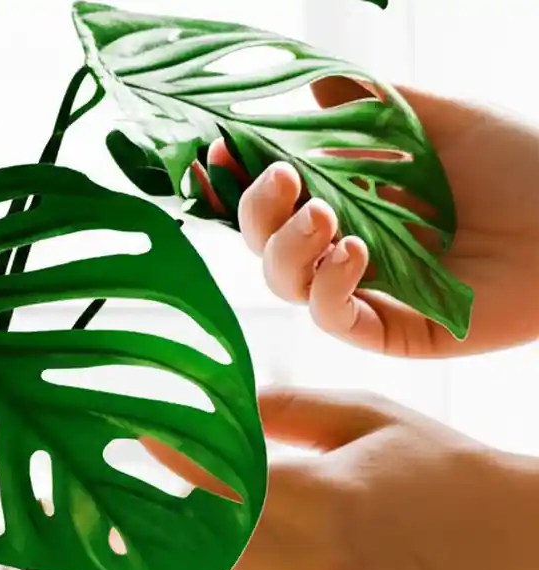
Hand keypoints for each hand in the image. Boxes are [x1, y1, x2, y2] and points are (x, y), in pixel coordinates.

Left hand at [24, 387, 538, 569]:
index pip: (193, 498)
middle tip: (31, 541)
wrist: (506, 547)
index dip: (126, 481)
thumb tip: (180, 406)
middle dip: (88, 562)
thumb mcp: (356, 414)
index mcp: (316, 505)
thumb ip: (264, 411)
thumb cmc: (430, 465)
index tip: (74, 458)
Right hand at [200, 78, 538, 356]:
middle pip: (263, 244)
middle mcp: (350, 246)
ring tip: (325, 214)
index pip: (274, 198)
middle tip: (284, 179)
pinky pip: (333, 319)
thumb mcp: (440, 119)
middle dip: (256, 212)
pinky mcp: (394, 331)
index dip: (237, 182)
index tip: (218, 154)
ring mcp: (369, 290)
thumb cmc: (525, 164)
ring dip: (286, 249)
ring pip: (284, 284)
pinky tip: (355, 251)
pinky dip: (328, 286)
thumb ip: (370, 105)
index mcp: (353, 197)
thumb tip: (310, 81)